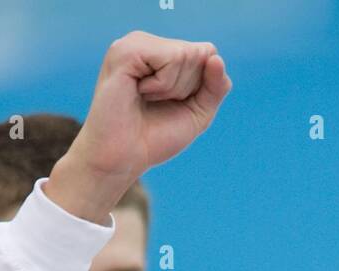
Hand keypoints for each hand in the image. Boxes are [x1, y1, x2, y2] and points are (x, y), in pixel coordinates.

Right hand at [45, 32, 231, 223]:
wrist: (122, 159)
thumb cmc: (154, 138)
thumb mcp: (197, 113)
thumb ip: (215, 87)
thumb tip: (216, 58)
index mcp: (163, 54)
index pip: (208, 54)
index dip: (200, 86)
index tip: (172, 103)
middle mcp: (150, 44)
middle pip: (199, 53)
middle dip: (186, 88)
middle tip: (155, 103)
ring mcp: (136, 43)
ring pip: (186, 54)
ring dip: (172, 88)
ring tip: (145, 98)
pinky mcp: (126, 50)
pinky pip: (170, 58)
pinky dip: (163, 85)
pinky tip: (138, 92)